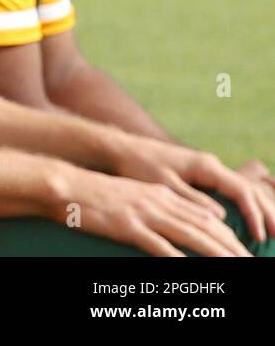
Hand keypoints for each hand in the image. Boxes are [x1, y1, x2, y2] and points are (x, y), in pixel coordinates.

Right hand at [64, 168, 249, 256]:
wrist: (66, 184)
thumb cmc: (95, 193)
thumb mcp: (132, 195)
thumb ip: (155, 205)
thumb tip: (173, 222)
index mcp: (161, 193)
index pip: (205, 215)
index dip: (227, 234)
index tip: (241, 249)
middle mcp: (158, 201)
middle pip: (205, 226)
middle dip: (231, 246)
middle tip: (249, 262)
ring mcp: (143, 213)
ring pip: (190, 235)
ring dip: (216, 253)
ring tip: (234, 267)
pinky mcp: (128, 226)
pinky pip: (159, 246)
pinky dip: (179, 259)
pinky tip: (192, 270)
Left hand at [110, 135, 274, 245]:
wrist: (122, 148)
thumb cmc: (139, 165)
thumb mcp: (164, 184)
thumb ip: (192, 199)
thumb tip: (219, 217)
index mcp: (205, 166)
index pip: (240, 190)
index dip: (253, 213)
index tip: (260, 235)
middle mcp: (210, 165)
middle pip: (248, 188)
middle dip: (265, 212)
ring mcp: (206, 169)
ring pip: (241, 189)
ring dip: (257, 208)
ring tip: (268, 231)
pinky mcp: (199, 174)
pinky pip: (229, 190)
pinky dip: (243, 205)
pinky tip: (247, 220)